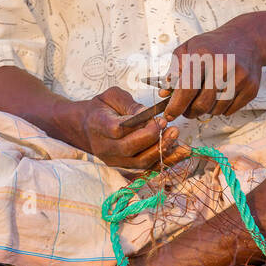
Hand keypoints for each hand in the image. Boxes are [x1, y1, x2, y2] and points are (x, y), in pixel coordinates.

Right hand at [73, 87, 188, 170]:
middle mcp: (104, 147)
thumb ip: (129, 104)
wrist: (86, 127)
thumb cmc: (102, 108)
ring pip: (140, 163)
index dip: (139, 126)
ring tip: (175, 136)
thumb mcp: (112, 96)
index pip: (117, 130)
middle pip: (129, 149)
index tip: (157, 118)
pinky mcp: (123, 168)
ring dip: (161, 151)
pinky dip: (164, 161)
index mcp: (98, 125)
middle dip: (154, 139)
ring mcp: (113, 160)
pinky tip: (179, 152)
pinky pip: (146, 169)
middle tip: (171, 127)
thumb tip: (147, 114)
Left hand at [162, 24, 261, 120]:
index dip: (176, 106)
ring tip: (207, 95)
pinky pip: (230, 111)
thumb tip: (165, 94)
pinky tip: (221, 94)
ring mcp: (239, 78)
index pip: (187, 89)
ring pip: (215, 110)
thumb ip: (174, 70)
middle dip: (190, 112)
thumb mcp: (188, 48)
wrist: (247, 39)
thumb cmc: (214, 45)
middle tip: (187, 108)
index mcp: (204, 56)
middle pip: (201, 104)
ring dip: (207, 109)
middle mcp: (223, 66)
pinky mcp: (251, 88)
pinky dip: (222, 108)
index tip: (170, 114)